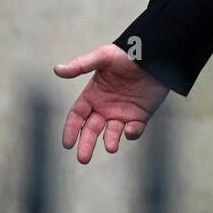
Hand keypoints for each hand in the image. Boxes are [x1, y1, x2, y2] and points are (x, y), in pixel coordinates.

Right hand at [54, 44, 169, 162]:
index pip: (77, 117)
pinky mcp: (140, 115)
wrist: (155, 55)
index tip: (67, 144)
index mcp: (93, 95)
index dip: (71, 130)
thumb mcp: (103, 57)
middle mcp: (105, 107)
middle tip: (83, 158)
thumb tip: (57, 70)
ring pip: (112, 134)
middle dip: (86, 145)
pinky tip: (130, 129)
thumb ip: (81, 65)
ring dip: (110, 141)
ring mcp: (122, 113)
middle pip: (91, 130)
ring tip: (111, 147)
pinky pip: (134, 130)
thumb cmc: (127, 54)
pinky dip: (132, 133)